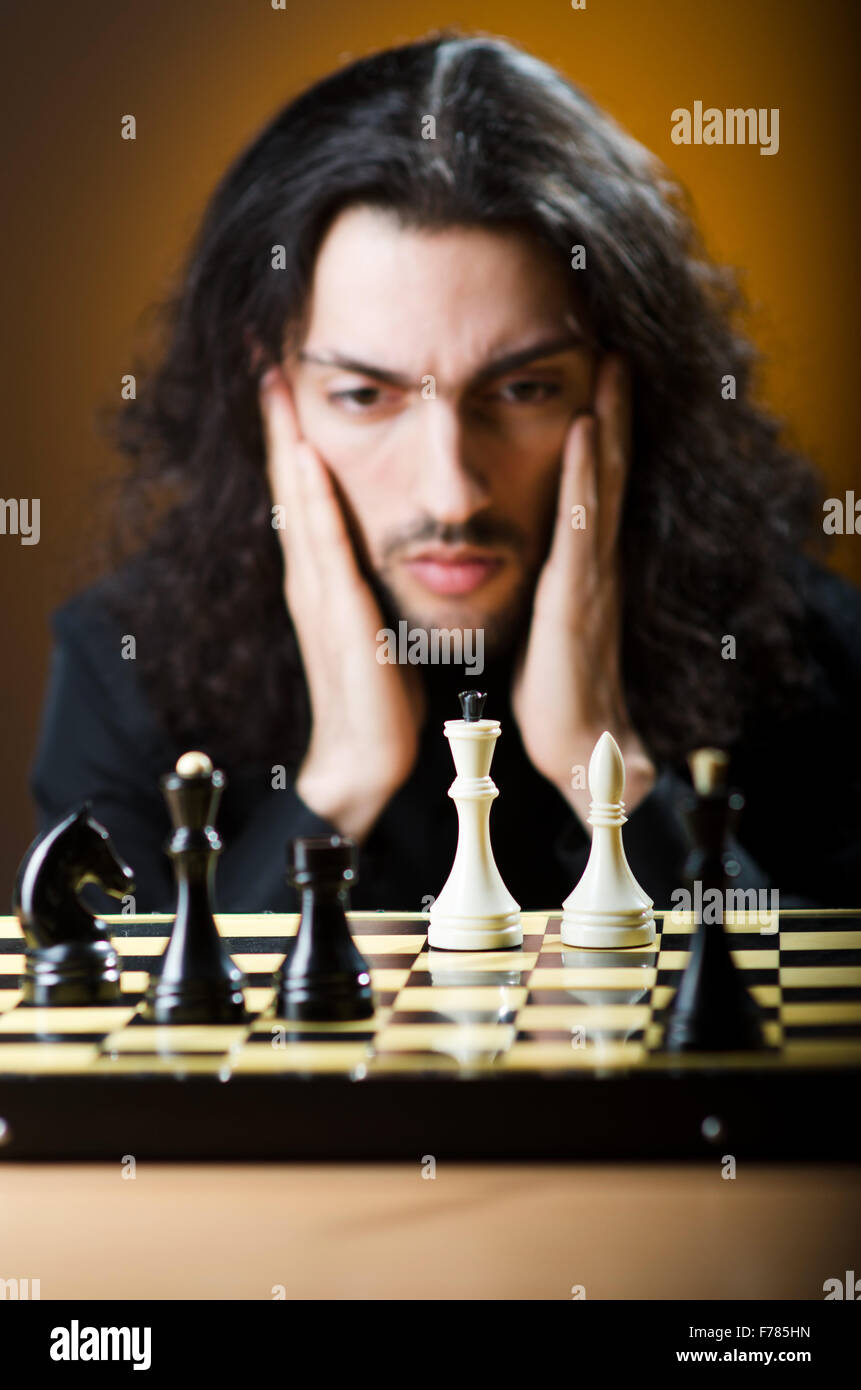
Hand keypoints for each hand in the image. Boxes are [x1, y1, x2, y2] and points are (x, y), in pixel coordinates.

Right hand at [259, 366, 423, 840]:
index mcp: (322, 575)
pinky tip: (306, 458)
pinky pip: (322, 546)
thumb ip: (372, 580)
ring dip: (285, 439)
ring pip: (296, 501)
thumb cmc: (380, 693)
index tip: (283, 374)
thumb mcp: (377, 621)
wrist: (367, 758)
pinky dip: (310, 499)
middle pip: (288, 482)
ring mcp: (316, 593)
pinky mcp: (336, 616)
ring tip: (273, 381)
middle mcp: (310, 575)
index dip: (291, 431)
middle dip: (276, 418)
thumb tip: (389, 543)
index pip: (303, 488)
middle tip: (262, 354)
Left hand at [511, 355, 654, 827]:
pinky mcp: (577, 596)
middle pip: (604, 471)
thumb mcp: (543, 628)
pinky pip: (581, 524)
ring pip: (602, 483)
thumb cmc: (554, 694)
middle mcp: (592, 563)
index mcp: (579, 569)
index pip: (588, 488)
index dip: (595, 436)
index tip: (592, 383)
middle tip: (612, 351)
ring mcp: (590, 576)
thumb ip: (542, 593)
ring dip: (608, 422)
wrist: (578, 747)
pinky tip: (585, 432)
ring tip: (610, 368)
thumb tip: (519, 568)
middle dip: (611, 411)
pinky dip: (586, 475)